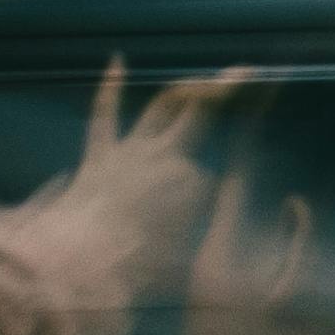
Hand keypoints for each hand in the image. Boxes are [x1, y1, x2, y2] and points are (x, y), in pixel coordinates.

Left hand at [37, 55, 249, 291]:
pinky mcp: (98, 154)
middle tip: (254, 72)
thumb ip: (215, 247)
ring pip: (163, 107)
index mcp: (196, 184)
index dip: (228, 177)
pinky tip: (118, 62)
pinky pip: (106, 113)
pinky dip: (111, 86)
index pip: (218, 170)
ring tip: (207, 80)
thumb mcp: (192, 267)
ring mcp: (130, 151)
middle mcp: (167, 157)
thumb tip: (232, 252)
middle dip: (231, 87)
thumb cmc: (140, 273)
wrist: (80, 265)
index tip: (244, 171)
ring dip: (186, 89)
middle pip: (203, 110)